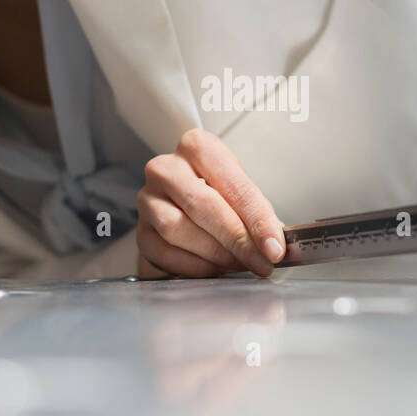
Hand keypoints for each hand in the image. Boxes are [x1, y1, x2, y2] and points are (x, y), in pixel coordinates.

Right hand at [136, 128, 285, 277]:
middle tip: (260, 262)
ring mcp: (148, 198)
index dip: (258, 220)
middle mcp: (167, 168)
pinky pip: (164, 252)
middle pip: (202, 205)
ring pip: (177, 228)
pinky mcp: (140, 230)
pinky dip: (194, 265)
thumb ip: (257, 215)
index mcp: (198, 147)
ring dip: (214, 253)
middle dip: (237, 239)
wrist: (183, 206)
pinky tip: (213, 268)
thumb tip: (276, 245)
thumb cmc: (217, 194)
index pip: (233, 185)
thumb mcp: (241, 192)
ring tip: (238, 263)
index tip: (274, 247)